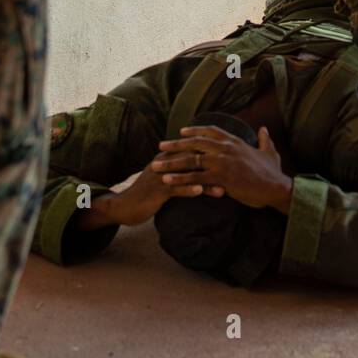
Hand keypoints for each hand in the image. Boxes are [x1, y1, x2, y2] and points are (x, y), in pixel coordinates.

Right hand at [93, 158, 222, 229]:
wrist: (124, 206)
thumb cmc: (147, 193)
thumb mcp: (164, 178)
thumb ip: (180, 172)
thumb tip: (200, 171)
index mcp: (169, 158)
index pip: (194, 152)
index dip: (213, 157)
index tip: (232, 163)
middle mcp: (165, 163)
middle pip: (194, 160)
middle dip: (214, 167)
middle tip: (233, 176)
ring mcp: (160, 176)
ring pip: (187, 175)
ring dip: (205, 180)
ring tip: (223, 188)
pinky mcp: (156, 190)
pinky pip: (174, 188)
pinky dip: (187, 189)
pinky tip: (200, 192)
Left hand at [153, 125, 293, 213]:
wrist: (276, 187)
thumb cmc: (273, 172)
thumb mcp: (270, 151)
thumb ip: (264, 139)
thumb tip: (264, 129)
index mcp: (235, 141)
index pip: (211, 131)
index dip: (195, 130)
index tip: (182, 131)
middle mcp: (225, 148)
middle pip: (195, 142)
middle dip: (176, 144)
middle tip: (161, 145)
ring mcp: (221, 162)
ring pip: (191, 159)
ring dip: (171, 162)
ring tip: (156, 164)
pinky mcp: (220, 177)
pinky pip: (195, 177)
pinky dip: (179, 178)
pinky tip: (167, 180)